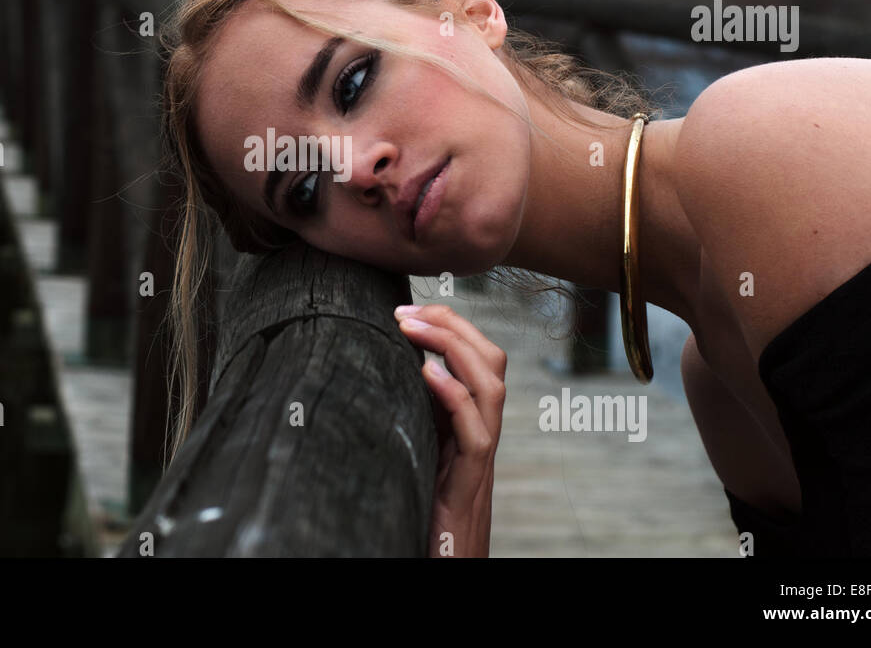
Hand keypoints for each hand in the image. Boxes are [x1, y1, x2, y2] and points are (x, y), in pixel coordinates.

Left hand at [394, 304, 506, 557]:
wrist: (443, 560)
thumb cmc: (422, 509)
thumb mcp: (413, 448)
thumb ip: (410, 412)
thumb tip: (377, 370)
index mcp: (467, 421)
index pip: (477, 357)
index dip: (450, 325)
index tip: (407, 310)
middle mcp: (480, 433)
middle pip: (492, 361)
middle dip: (454, 325)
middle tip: (407, 312)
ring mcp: (479, 459)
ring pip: (492, 389)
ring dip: (455, 349)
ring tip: (415, 329)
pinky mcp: (468, 485)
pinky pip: (477, 435)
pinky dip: (456, 397)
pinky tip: (428, 373)